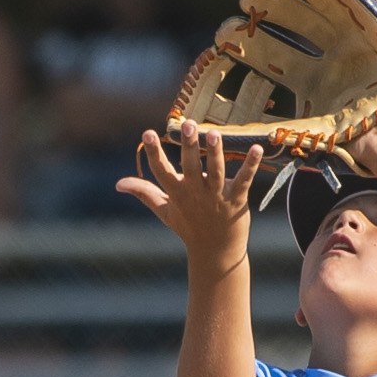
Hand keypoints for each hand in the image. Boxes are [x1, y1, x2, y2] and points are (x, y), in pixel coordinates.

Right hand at [121, 125, 263, 265]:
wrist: (215, 252)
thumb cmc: (189, 228)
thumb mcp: (164, 211)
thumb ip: (144, 193)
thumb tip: (118, 184)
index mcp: (176, 194)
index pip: (161, 170)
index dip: (154, 152)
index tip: (148, 133)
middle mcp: (195, 194)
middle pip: (190, 167)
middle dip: (189, 146)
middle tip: (188, 124)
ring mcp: (216, 197)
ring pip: (216, 173)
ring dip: (216, 153)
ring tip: (214, 134)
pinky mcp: (236, 200)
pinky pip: (244, 180)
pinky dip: (251, 165)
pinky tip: (258, 149)